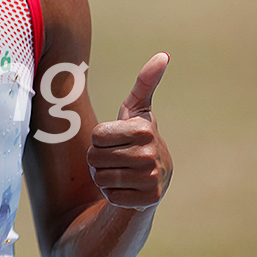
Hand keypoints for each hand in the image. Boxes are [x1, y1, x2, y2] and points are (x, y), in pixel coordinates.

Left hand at [86, 52, 171, 209]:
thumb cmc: (138, 138)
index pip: (95, 136)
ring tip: (122, 171)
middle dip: (99, 159)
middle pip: (94, 158)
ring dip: (105, 176)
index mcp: (144, 129)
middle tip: (117, 158)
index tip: (117, 140)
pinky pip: (111, 197)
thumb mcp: (138, 110)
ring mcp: (152, 179)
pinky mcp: (149, 200)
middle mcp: (151, 154)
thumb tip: (163, 55)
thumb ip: (145, 82)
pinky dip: (114, 194)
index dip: (100, 139)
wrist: (155, 178)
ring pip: (100, 178)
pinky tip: (129, 187)